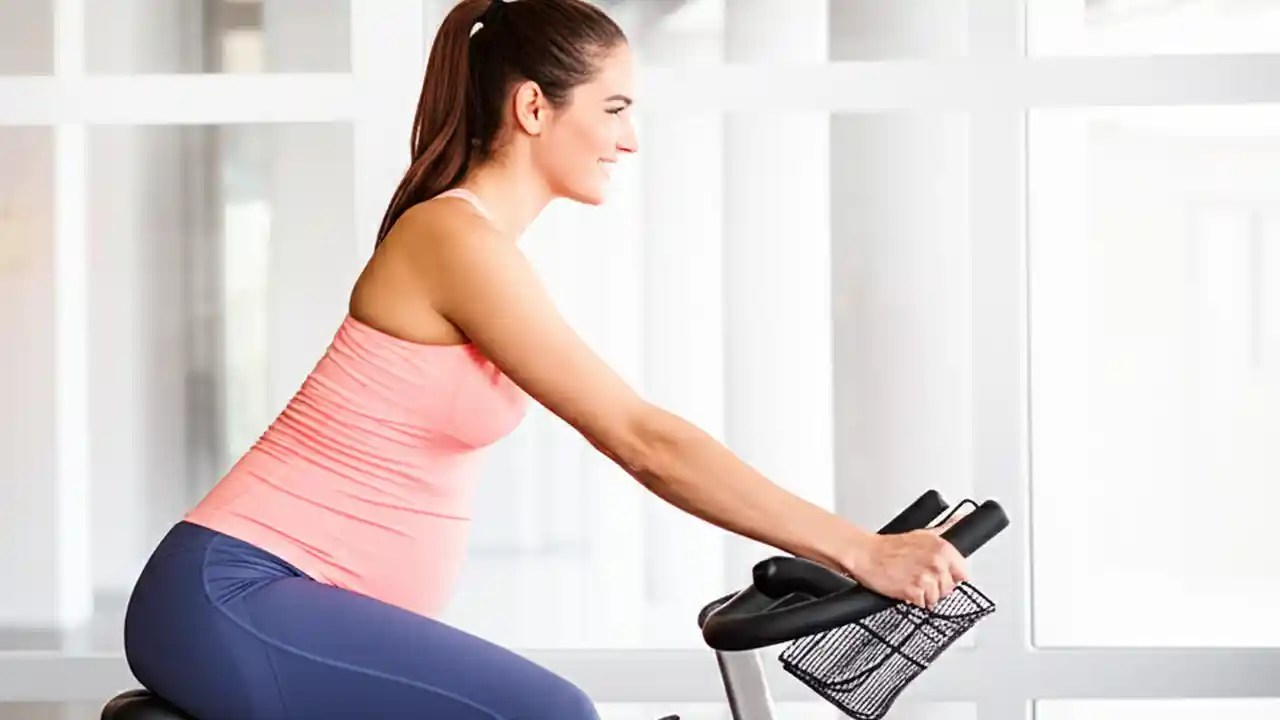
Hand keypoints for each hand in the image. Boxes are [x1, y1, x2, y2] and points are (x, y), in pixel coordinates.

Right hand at [842, 513, 969, 610]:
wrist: (866, 554)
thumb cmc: (889, 546)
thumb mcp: (921, 534)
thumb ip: (944, 529)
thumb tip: (959, 519)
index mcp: (942, 548)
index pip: (964, 573)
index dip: (952, 576)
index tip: (942, 575)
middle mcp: (937, 562)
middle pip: (949, 588)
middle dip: (936, 587)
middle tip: (920, 578)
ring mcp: (926, 578)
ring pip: (936, 598)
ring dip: (924, 595)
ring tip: (911, 582)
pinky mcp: (914, 591)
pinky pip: (922, 604)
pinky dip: (913, 600)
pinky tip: (905, 588)